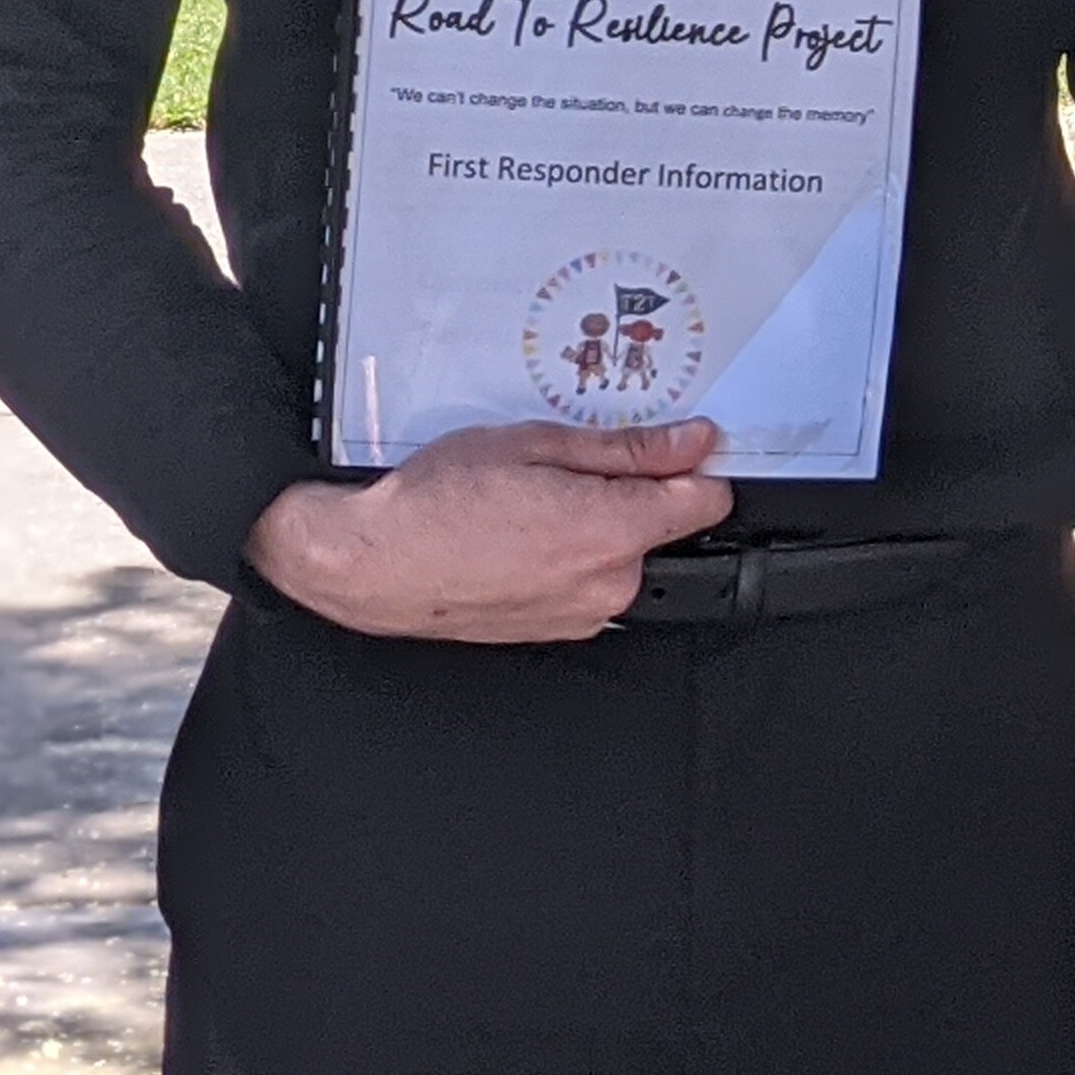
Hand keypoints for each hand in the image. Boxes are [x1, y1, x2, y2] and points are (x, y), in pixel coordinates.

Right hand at [245, 420, 731, 643]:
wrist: (367, 564)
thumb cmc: (436, 499)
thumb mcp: (536, 445)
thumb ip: (627, 449)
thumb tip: (694, 443)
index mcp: (613, 531)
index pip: (708, 500)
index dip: (695, 466)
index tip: (678, 447)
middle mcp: (608, 584)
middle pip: (662, 526)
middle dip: (633, 492)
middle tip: (567, 468)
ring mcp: (582, 615)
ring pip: (623, 555)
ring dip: (597, 526)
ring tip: (532, 502)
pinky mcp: (556, 631)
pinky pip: (588, 583)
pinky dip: (569, 558)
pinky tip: (520, 535)